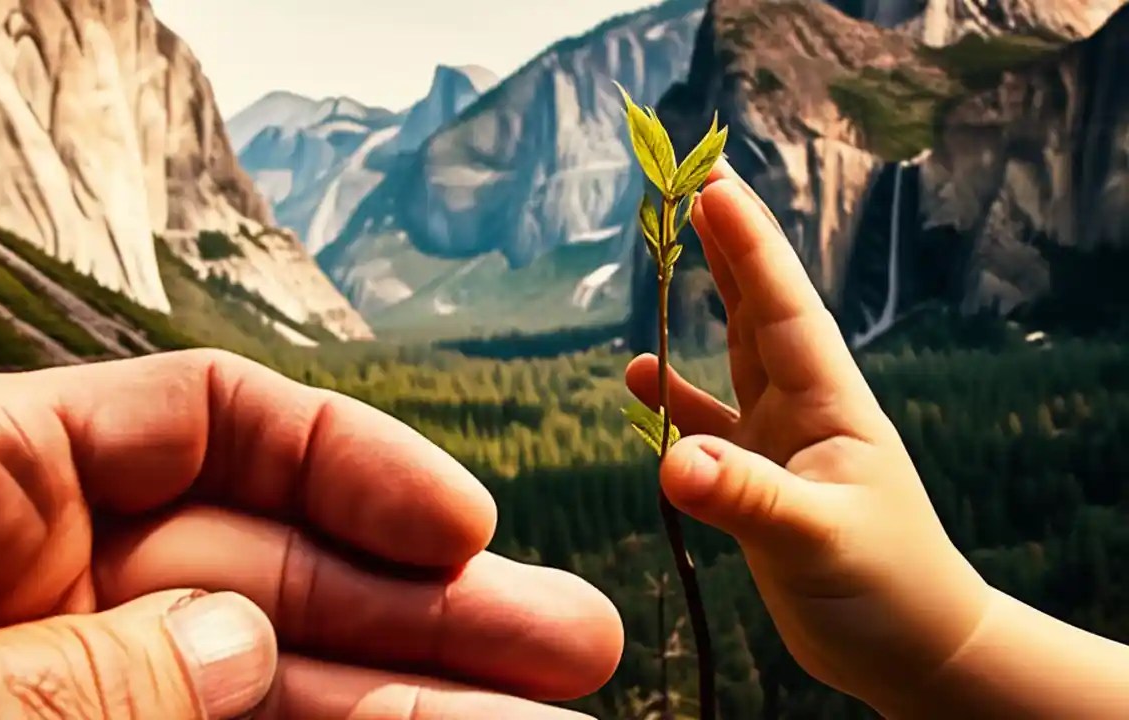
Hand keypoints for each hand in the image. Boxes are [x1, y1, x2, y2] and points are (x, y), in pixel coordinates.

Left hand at [0, 349, 621, 718]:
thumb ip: (68, 674)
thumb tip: (240, 641)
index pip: (207, 425)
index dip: (352, 462)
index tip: (461, 526)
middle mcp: (34, 583)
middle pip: (276, 563)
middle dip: (429, 605)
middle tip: (572, 646)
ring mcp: (66, 695)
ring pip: (271, 687)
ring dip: (411, 708)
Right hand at [624, 162, 990, 712]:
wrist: (909, 649)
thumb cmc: (889, 591)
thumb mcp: (819, 542)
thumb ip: (750, 499)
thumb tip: (675, 460)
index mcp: (830, 405)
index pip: (784, 311)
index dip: (751, 248)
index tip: (715, 188)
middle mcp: (804, 411)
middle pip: (760, 314)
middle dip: (732, 250)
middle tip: (700, 187)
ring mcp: (780, 445)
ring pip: (734, 359)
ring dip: (704, 311)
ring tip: (670, 259)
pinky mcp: (758, 483)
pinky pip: (708, 429)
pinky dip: (676, 403)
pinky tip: (642, 379)